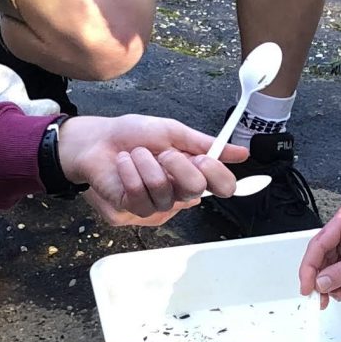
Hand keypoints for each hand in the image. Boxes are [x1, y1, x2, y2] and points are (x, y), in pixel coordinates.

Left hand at [56, 115, 242, 226]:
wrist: (98, 138)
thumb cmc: (133, 134)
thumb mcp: (174, 133)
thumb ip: (206, 144)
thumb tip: (242, 154)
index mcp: (193, 173)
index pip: (223, 187)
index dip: (218, 175)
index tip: (203, 159)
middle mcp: (178, 192)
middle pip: (196, 190)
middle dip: (178, 163)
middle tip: (163, 152)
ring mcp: (155, 204)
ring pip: (164, 192)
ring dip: (147, 164)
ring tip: (135, 153)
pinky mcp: (132, 209)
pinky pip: (139, 195)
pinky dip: (130, 172)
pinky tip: (123, 163)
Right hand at [298, 203, 340, 304]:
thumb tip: (322, 282)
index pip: (317, 246)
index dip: (308, 270)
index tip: (307, 288)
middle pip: (319, 254)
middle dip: (319, 278)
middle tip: (320, 298)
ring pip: (328, 261)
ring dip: (330, 280)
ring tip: (337, 294)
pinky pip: (339, 262)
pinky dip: (339, 276)